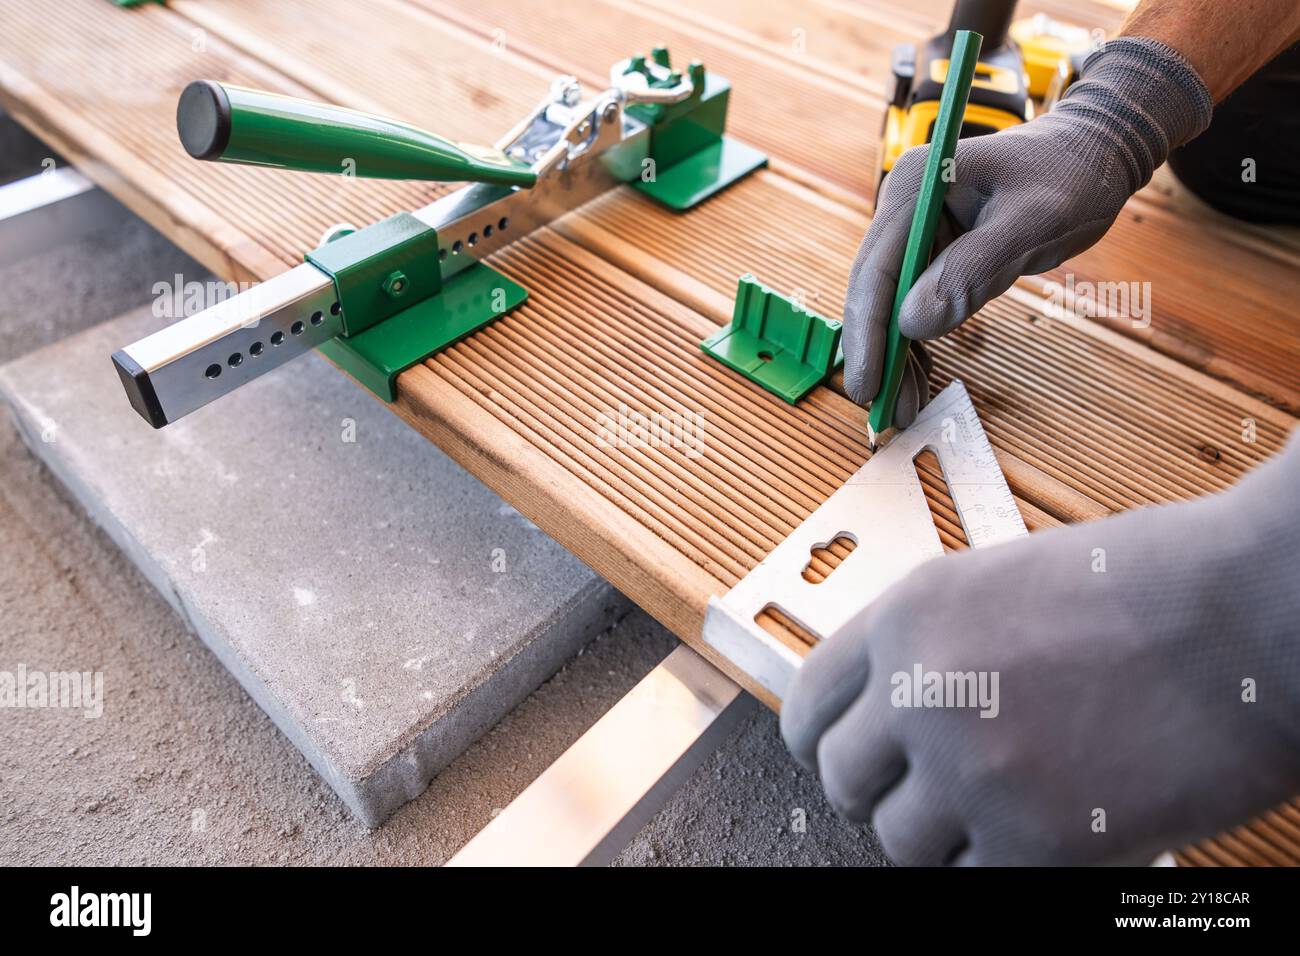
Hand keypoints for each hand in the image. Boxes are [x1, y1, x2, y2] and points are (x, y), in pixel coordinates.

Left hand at [781, 440, 1299, 864]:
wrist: (1251, 614)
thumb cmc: (1156, 584)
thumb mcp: (1005, 584)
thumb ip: (938, 645)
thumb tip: (899, 703)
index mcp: (909, 618)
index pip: (809, 702)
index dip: (820, 739)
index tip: (838, 755)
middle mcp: (922, 693)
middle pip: (843, 779)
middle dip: (879, 792)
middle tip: (924, 793)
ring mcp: (972, 770)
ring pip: (901, 843)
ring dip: (942, 836)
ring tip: (1001, 808)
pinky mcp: (1035, 839)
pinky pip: (975, 880)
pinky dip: (1002, 865)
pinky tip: (1047, 831)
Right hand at [844, 37, 1212, 420]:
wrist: (1095, 153)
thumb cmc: (1072, 176)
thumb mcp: (1034, 223)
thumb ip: (973, 270)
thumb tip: (913, 323)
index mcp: (916, 188)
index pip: (877, 269)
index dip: (868, 331)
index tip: (867, 382)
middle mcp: (905, 208)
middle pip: (874, 291)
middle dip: (877, 352)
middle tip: (881, 408)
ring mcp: (916, 230)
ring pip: (892, 304)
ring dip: (895, 355)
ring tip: (902, 407)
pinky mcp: (932, 250)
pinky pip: (915, 303)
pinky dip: (916, 342)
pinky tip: (918, 377)